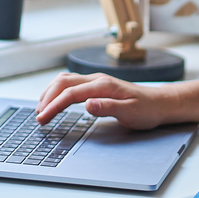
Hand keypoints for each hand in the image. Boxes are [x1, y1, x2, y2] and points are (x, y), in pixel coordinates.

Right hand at [35, 72, 170, 128]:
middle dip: (47, 98)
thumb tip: (87, 105)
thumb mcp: (130, 113)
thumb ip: (108, 108)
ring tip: (41, 109)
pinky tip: (54, 101)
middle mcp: (98, 79)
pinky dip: (58, 91)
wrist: (160, 103)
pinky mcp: (97, 85)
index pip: (71, 93)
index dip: (54, 106)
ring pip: (65, 81)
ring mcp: (96, 81)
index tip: (43, 119)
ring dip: (50, 93)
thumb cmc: (147, 109)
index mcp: (104, 85)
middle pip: (63, 83)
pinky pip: (72, 84)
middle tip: (38, 117)